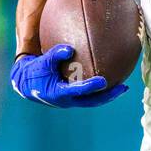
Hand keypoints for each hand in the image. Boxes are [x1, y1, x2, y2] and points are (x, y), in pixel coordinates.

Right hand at [10, 45, 126, 108]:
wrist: (27, 85)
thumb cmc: (34, 72)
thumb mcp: (42, 62)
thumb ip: (55, 54)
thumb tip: (69, 49)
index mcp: (59, 94)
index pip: (78, 91)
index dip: (91, 86)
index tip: (103, 80)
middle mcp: (68, 101)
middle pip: (92, 101)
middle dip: (108, 95)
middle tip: (123, 87)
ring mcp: (72, 101)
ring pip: (93, 101)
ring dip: (108, 95)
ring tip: (123, 87)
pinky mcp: (73, 98)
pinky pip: (90, 96)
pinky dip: (100, 91)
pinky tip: (111, 81)